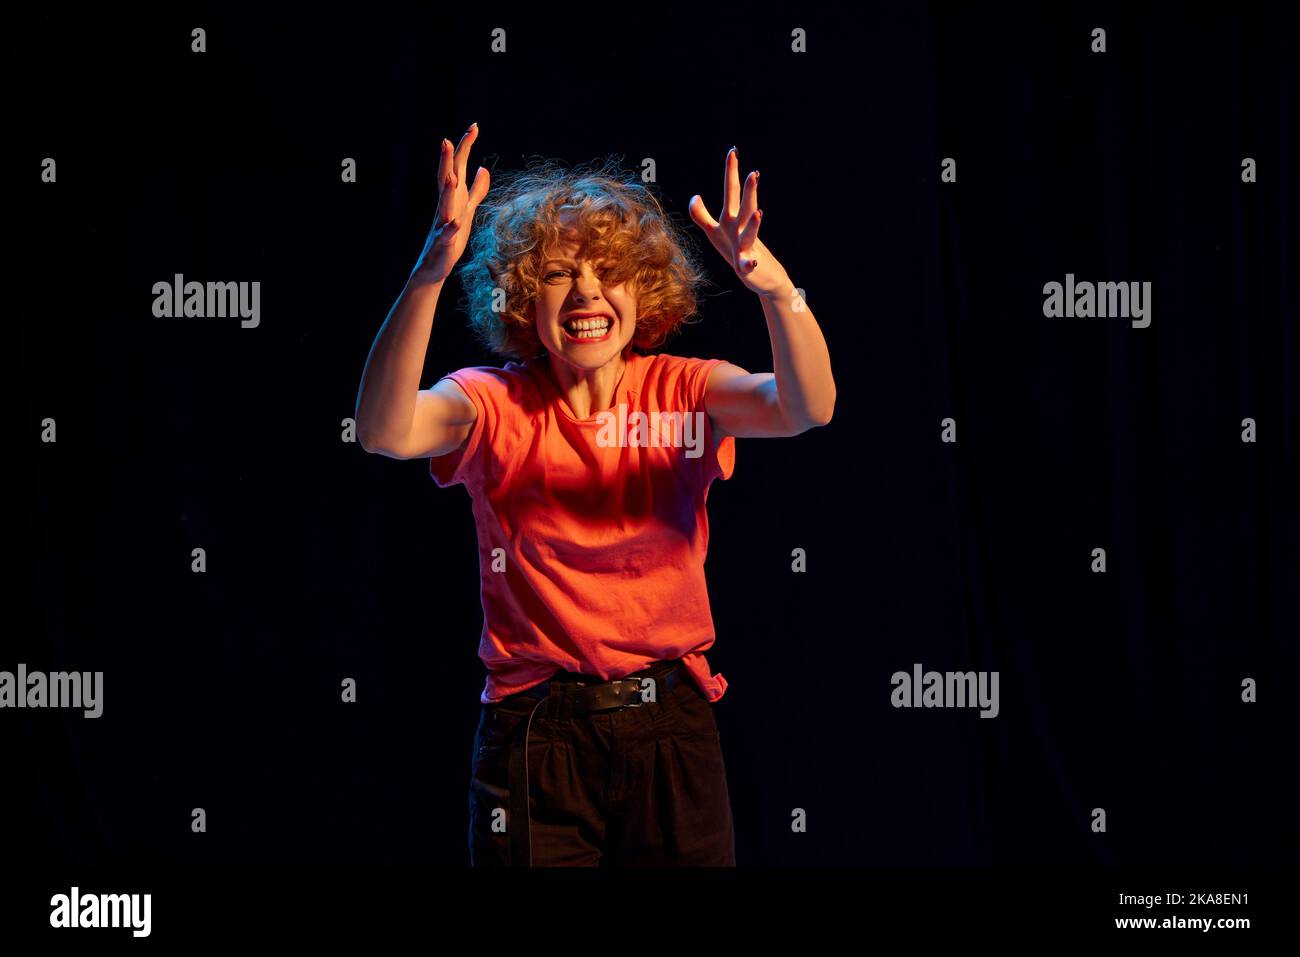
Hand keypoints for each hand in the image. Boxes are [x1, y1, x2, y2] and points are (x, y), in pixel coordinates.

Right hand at [411, 123, 490, 281]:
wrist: (434, 267)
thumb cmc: (451, 238)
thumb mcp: (468, 211)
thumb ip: (476, 190)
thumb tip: (483, 168)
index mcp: (452, 198)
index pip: (458, 168)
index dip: (465, 148)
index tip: (473, 126)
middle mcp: (445, 207)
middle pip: (446, 180)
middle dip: (448, 161)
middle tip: (448, 140)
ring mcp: (441, 225)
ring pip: (443, 205)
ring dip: (447, 191)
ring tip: (451, 176)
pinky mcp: (443, 244)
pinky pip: (446, 235)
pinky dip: (450, 229)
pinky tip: (455, 223)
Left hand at [688, 147, 793, 297]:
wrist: (762, 276)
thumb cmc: (736, 251)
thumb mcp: (715, 233)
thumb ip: (701, 215)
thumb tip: (694, 196)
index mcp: (731, 219)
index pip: (731, 191)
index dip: (731, 172)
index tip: (733, 151)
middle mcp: (740, 229)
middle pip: (743, 207)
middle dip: (748, 191)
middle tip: (753, 173)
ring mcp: (746, 247)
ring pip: (750, 233)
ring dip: (753, 223)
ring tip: (759, 212)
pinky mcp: (747, 266)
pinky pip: (748, 264)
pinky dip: (749, 263)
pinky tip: (752, 261)